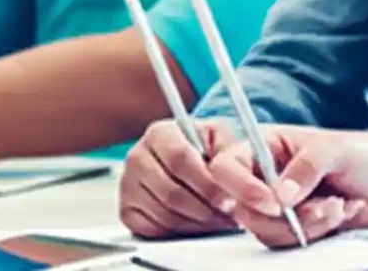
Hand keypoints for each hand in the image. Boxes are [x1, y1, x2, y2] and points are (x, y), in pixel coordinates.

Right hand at [120, 119, 239, 238]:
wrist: (193, 167)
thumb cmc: (209, 153)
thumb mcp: (225, 143)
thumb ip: (233, 158)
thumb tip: (240, 181)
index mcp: (160, 133)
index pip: (180, 159)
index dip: (207, 184)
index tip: (228, 199)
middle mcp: (138, 156)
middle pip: (172, 192)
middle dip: (205, 209)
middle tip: (226, 215)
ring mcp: (128, 184)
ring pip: (164, 214)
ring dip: (196, 223)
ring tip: (215, 219)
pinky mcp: (127, 211)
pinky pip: (152, 231)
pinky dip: (178, 233)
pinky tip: (194, 224)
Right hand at [208, 125, 367, 248]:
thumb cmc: (365, 154)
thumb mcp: (333, 151)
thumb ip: (304, 170)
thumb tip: (279, 197)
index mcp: (265, 146)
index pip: (227, 167)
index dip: (241, 188)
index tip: (274, 202)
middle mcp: (264, 176)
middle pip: (243, 208)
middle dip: (285, 214)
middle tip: (322, 205)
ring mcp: (278, 204)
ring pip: (266, 229)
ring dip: (306, 224)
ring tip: (338, 205)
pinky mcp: (295, 226)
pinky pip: (288, 241)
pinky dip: (317, 232)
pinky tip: (342, 211)